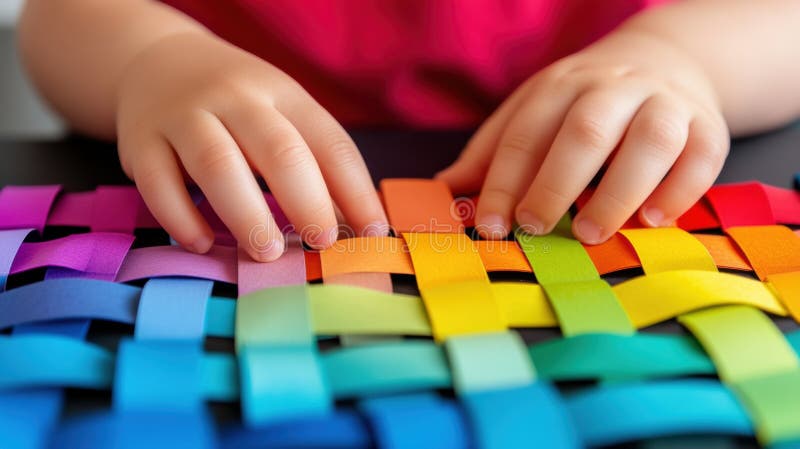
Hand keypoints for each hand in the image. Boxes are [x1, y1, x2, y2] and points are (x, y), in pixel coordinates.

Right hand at [117, 32, 386, 260]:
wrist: (157, 65)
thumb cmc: (238, 106)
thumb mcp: (282, 115)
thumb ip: (315, 163)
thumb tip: (358, 226)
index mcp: (283, 93)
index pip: (329, 142)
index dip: (355, 191)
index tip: (372, 234)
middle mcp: (235, 99)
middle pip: (278, 149)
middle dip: (306, 201)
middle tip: (323, 243)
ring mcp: (183, 117)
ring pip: (217, 164)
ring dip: (246, 214)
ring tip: (268, 252)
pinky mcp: (140, 142)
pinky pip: (157, 183)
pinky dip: (182, 218)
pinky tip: (203, 244)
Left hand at [437, 29, 729, 243]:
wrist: (664, 59)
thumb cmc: (583, 102)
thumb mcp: (531, 112)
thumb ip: (492, 152)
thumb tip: (446, 188)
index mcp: (560, 86)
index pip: (525, 134)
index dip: (504, 182)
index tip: (490, 226)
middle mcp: (612, 89)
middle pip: (585, 132)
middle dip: (554, 184)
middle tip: (534, 228)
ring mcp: (664, 103)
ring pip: (649, 142)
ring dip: (617, 192)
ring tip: (589, 233)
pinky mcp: (707, 125)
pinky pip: (702, 157)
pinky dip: (678, 192)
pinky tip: (650, 221)